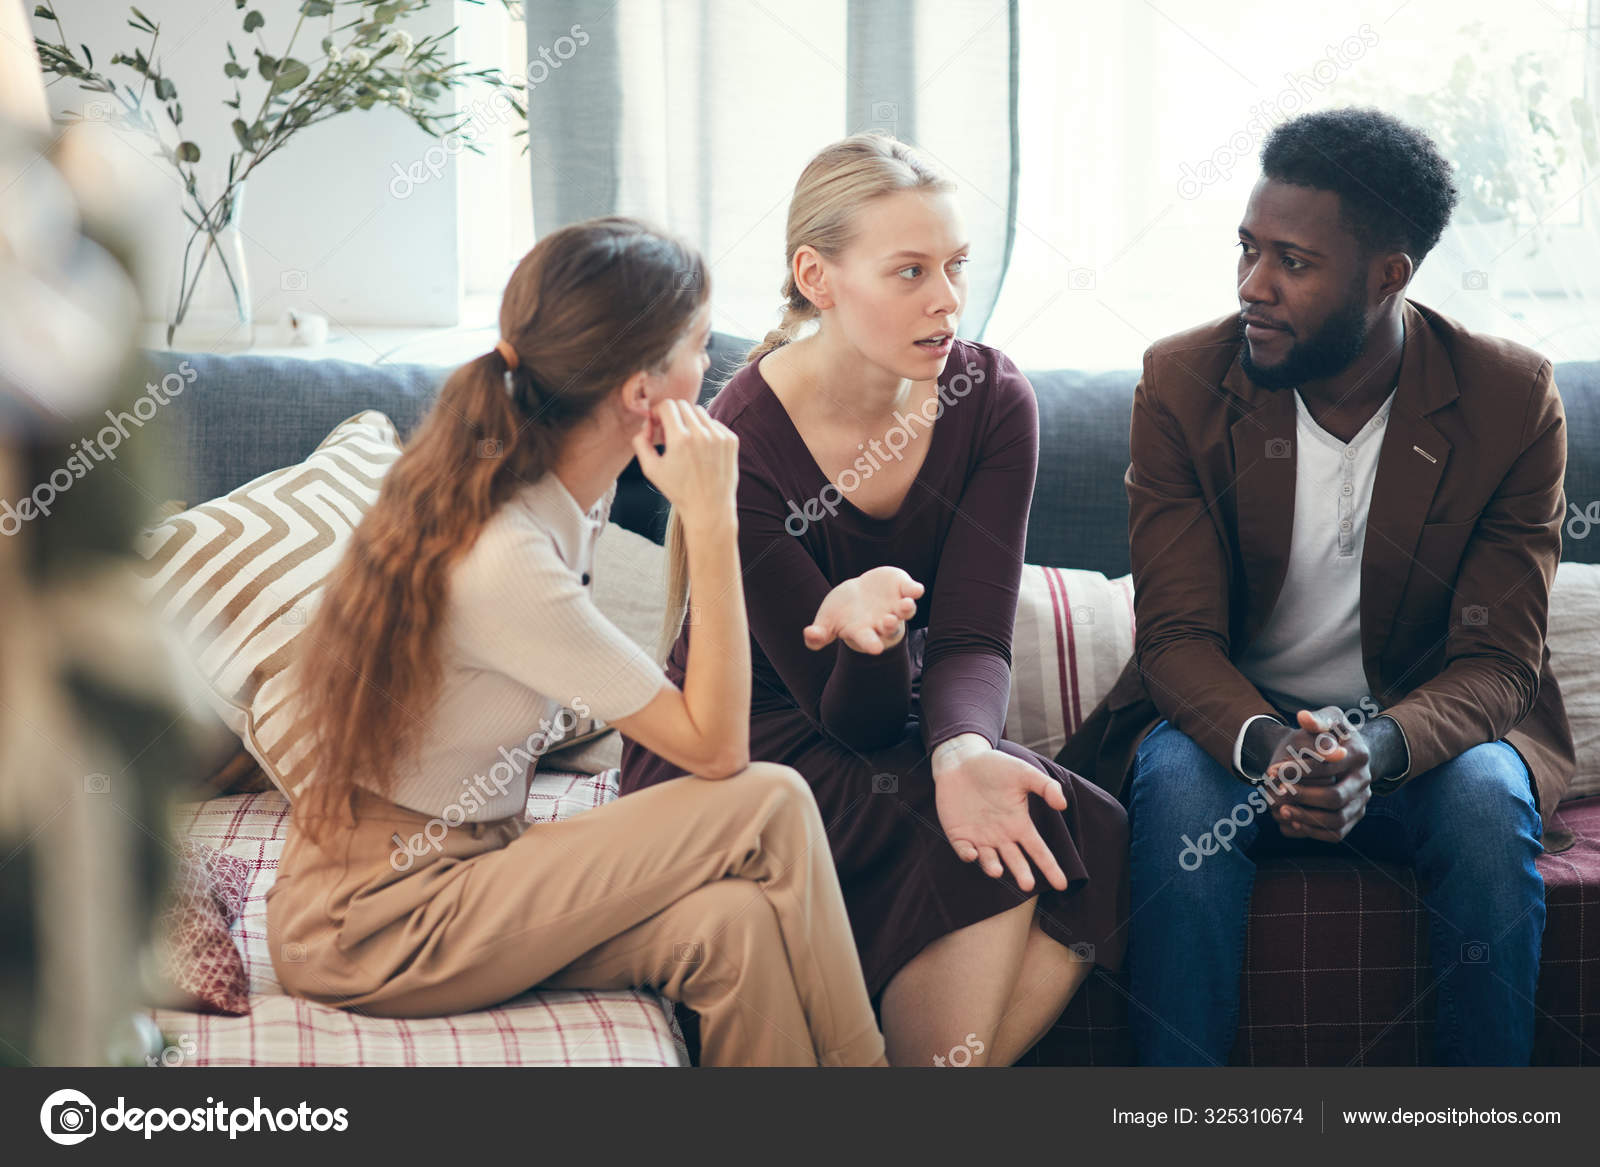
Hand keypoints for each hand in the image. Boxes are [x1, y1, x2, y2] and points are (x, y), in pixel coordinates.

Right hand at [630, 399, 737, 530]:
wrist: (709, 508)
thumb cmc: (679, 491)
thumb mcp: (651, 470)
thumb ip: (641, 443)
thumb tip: (646, 425)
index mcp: (680, 439)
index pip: (668, 405)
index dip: (658, 411)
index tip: (657, 422)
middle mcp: (702, 434)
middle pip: (683, 405)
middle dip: (673, 414)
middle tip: (669, 432)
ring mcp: (719, 436)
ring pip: (700, 412)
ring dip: (689, 420)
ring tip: (686, 441)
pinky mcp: (731, 440)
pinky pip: (715, 423)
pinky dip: (705, 430)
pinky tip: (701, 448)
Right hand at [804, 565, 923, 653]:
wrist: (858, 594)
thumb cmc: (841, 612)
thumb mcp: (826, 621)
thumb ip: (818, 633)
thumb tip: (809, 635)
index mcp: (864, 631)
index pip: (868, 640)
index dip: (871, 643)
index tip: (876, 648)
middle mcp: (883, 621)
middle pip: (889, 626)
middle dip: (889, 624)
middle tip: (887, 621)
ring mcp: (895, 605)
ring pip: (905, 610)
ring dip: (907, 609)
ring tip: (905, 604)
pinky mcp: (902, 588)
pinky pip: (912, 591)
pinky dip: (915, 590)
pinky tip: (916, 589)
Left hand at [931, 739, 1069, 892]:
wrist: (961, 760)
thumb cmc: (995, 767)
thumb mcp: (1024, 773)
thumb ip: (1045, 786)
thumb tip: (1062, 805)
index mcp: (1019, 824)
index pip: (1038, 850)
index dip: (1050, 867)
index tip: (1062, 884)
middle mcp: (1001, 836)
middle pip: (1015, 861)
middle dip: (1022, 874)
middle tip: (1027, 886)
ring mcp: (979, 837)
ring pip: (989, 860)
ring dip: (992, 867)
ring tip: (997, 871)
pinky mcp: (958, 834)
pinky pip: (964, 850)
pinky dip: (967, 854)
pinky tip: (972, 853)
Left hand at [1260, 707, 1373, 841]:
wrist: (1349, 753)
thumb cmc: (1333, 734)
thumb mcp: (1329, 719)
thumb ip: (1318, 719)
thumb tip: (1304, 718)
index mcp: (1358, 754)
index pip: (1327, 767)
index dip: (1297, 770)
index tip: (1272, 770)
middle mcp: (1364, 780)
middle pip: (1335, 797)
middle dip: (1302, 796)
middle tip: (1277, 793)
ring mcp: (1361, 801)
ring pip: (1336, 820)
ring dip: (1306, 818)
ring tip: (1281, 811)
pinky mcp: (1354, 816)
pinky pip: (1336, 833)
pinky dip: (1313, 831)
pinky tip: (1292, 821)